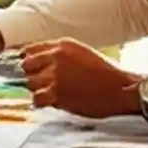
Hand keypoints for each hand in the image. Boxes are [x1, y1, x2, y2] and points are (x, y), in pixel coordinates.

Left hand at [20, 38, 142, 118]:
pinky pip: (37, 98)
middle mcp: (56, 58)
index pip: (29, 50)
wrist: (121, 89)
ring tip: (50, 93)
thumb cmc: (106, 74)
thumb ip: (60, 55)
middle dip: (32, 75)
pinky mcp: (58, 94)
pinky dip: (42, 102)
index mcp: (62, 45)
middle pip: (26, 66)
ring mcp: (56, 76)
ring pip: (30, 83)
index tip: (31, 68)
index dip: (29, 61)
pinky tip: (51, 101)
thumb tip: (41, 63)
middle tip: (42, 83)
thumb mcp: (81, 53)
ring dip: (38, 89)